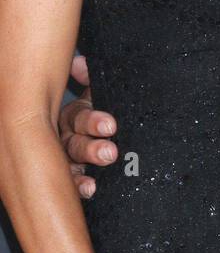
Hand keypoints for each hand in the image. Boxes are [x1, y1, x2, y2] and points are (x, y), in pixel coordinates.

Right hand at [59, 54, 116, 198]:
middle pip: (74, 143)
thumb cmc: (107, 108)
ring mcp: (69, 158)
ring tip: (97, 178)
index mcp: (73, 115)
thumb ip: (92, 78)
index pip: (79, 118)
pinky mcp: (76, 175)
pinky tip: (91, 188)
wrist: (120, 128)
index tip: (111, 126)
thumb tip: (79, 63)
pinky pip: (74, 181)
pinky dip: (81, 186)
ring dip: (85, 169)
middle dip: (92, 148)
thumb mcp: (101, 92)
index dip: (93, 122)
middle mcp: (67, 136)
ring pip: (72, 163)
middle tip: (110, 153)